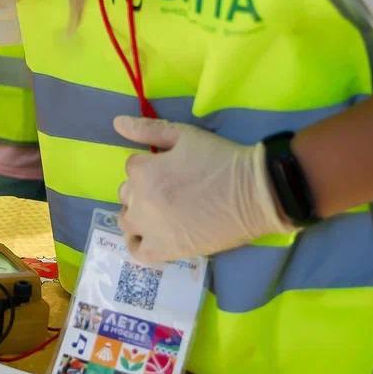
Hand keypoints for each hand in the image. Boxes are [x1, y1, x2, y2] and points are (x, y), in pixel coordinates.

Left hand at [114, 116, 293, 263]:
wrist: (255, 194)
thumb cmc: (221, 159)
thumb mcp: (184, 135)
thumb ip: (147, 129)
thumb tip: (117, 123)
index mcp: (143, 171)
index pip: (132, 166)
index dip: (151, 166)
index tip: (171, 169)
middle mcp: (140, 201)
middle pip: (127, 192)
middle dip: (143, 187)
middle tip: (171, 189)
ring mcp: (151, 228)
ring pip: (126, 220)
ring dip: (136, 213)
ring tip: (161, 211)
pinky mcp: (165, 250)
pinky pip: (137, 251)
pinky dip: (137, 243)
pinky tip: (149, 236)